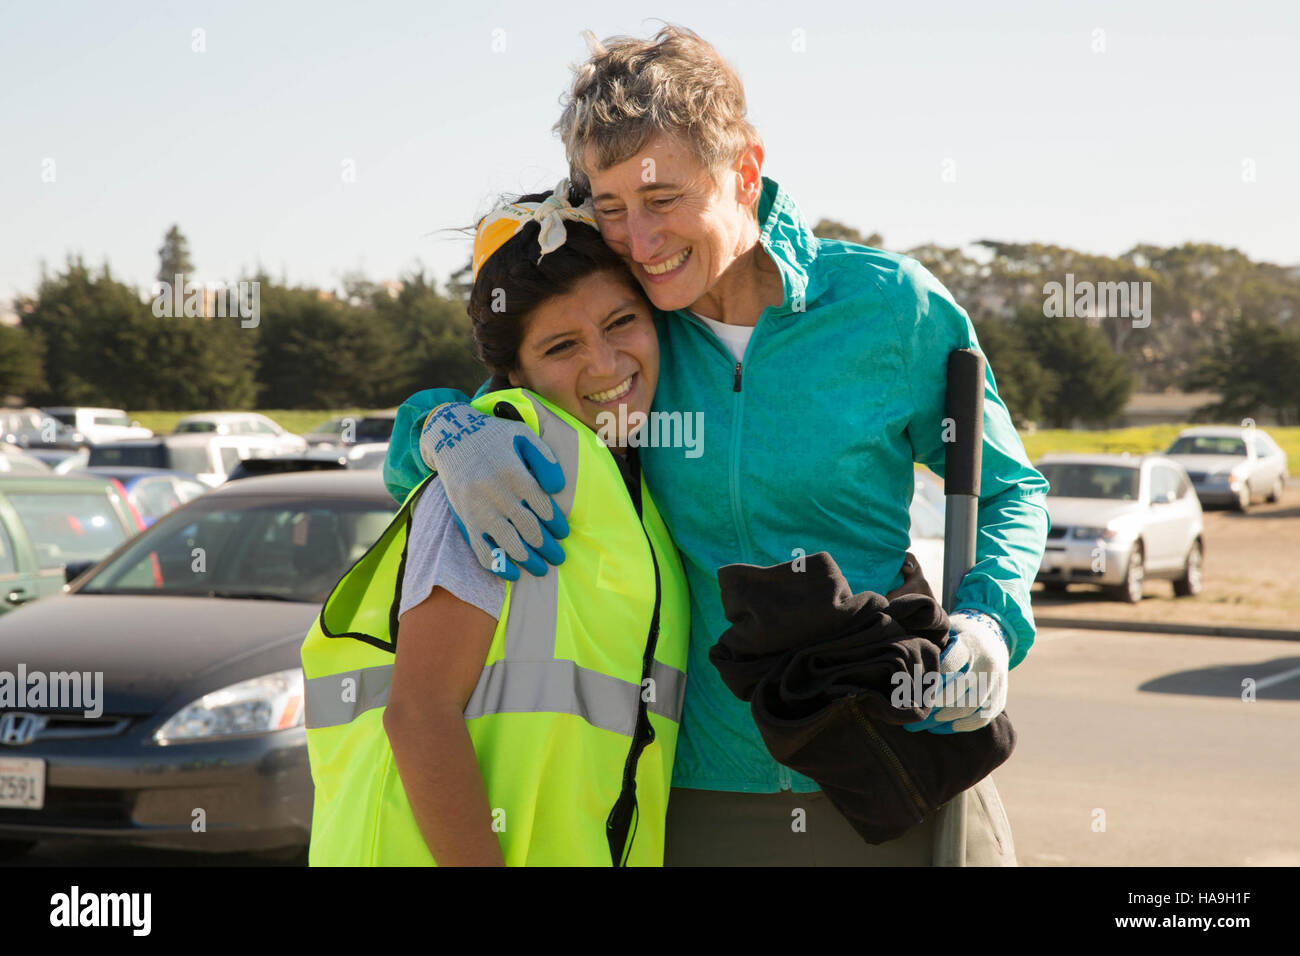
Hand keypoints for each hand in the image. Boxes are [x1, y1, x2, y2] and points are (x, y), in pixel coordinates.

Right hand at [419, 402, 568, 579]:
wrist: (450, 438)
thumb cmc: (492, 437)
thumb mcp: (522, 436)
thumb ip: (544, 459)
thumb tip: (558, 488)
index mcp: (515, 473)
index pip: (543, 507)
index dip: (556, 525)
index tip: (563, 534)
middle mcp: (498, 494)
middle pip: (530, 529)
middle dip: (548, 548)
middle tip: (559, 558)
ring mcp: (480, 510)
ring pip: (510, 543)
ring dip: (529, 560)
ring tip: (542, 569)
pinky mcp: (465, 520)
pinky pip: (482, 550)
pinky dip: (498, 565)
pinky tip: (512, 574)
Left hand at [903, 610, 1008, 733]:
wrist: (994, 633)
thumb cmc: (958, 634)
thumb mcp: (946, 632)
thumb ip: (931, 647)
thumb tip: (905, 668)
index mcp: (969, 645)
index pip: (950, 664)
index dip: (931, 679)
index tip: (912, 687)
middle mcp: (986, 664)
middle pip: (960, 689)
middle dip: (935, 703)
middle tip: (915, 710)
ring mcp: (996, 681)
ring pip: (973, 706)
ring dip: (948, 717)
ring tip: (926, 722)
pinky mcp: (1001, 695)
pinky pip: (985, 716)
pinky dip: (966, 725)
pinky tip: (946, 727)